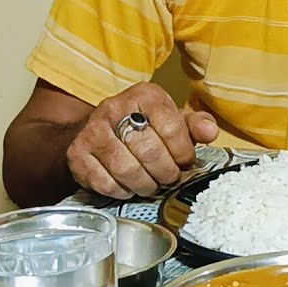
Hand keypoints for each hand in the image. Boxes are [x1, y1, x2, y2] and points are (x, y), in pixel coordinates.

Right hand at [66, 83, 219, 198]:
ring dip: (146, 184)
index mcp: (145, 95)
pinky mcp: (77, 154)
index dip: (183, 152)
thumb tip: (211, 131)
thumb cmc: (145, 127)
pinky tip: (130, 187)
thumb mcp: (173, 119)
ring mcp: (92, 131)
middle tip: (171, 178)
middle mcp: (115, 108)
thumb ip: (196, 125)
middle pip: (149, 151)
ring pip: (127, 169)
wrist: (97, 130)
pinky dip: (123, 191)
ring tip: (153, 184)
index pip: (171, 126)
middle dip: (167, 172)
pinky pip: (105, 183)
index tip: (186, 162)